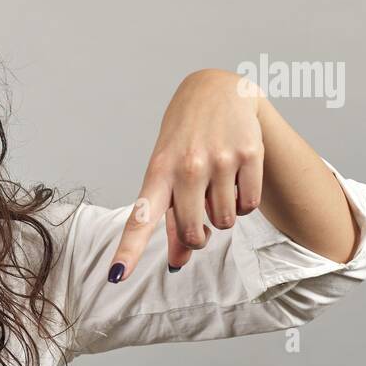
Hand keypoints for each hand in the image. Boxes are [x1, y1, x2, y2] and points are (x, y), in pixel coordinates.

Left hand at [107, 69, 263, 282]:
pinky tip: (236, 180)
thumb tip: (176, 263)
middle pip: (195, 234)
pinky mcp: (250, 154)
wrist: (218, 90)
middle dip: (198, 237)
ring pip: (226, 222)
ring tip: (216, 187)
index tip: (116, 276)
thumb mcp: (168, 172)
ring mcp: (220, 159)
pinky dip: (244, 203)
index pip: (140, 218)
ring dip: (223, 216)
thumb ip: (172, 219)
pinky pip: (249, 206)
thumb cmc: (185, 140)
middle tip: (200, 221)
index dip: (128, 250)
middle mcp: (187, 166)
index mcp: (158, 172)